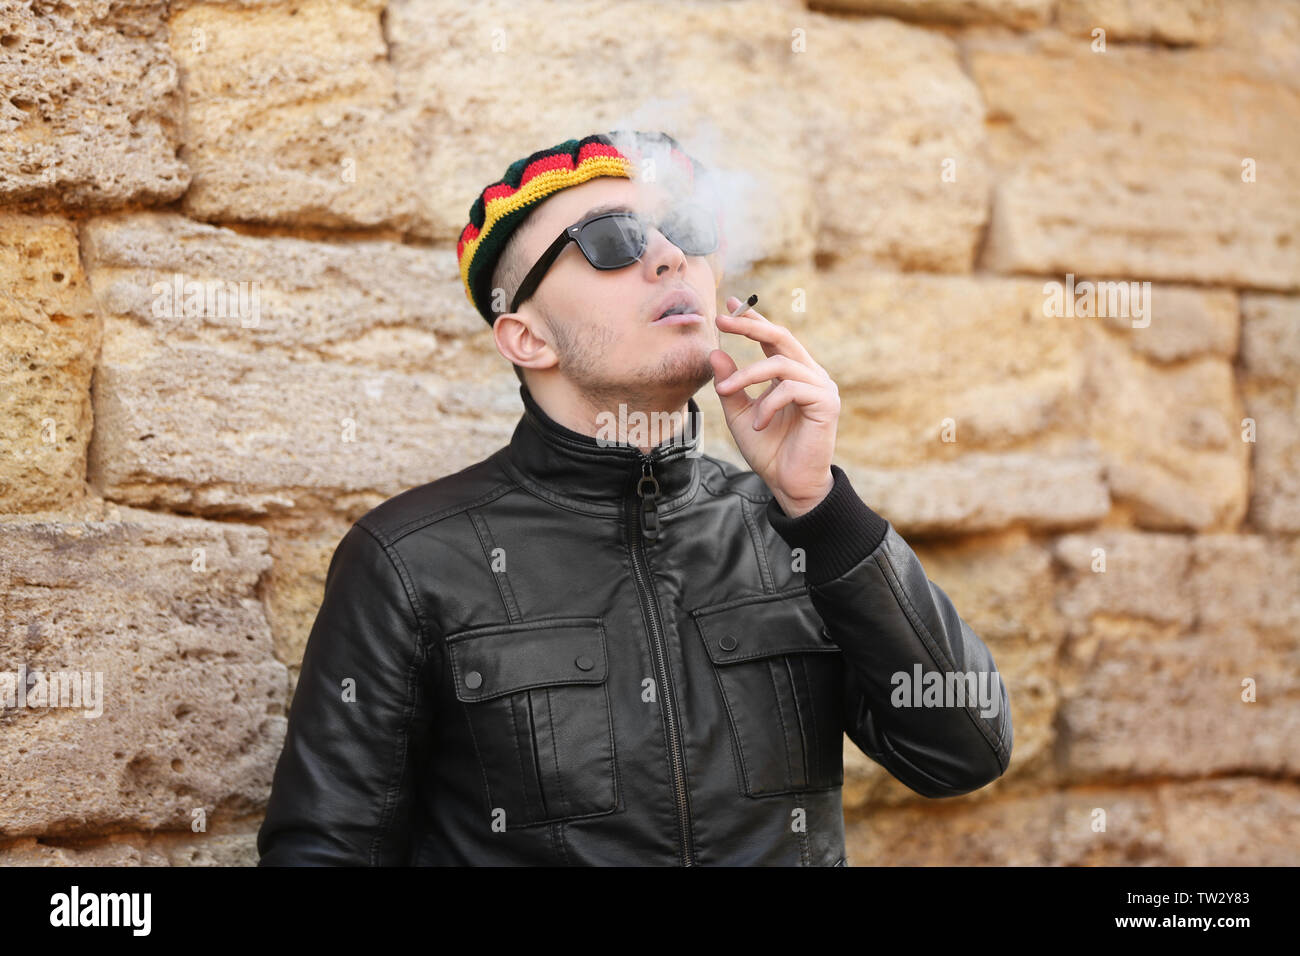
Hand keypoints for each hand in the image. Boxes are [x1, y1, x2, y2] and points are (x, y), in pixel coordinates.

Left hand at [710, 296, 838, 517]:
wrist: (789, 484)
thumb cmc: (769, 451)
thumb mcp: (740, 416)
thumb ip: (730, 387)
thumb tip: (715, 353)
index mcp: (792, 375)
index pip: (773, 339)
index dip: (753, 320)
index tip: (729, 304)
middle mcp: (810, 375)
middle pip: (782, 337)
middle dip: (751, 326)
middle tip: (722, 320)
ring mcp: (822, 387)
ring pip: (780, 364)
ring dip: (747, 376)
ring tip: (727, 392)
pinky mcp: (827, 403)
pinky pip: (791, 389)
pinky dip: (768, 404)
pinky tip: (760, 425)